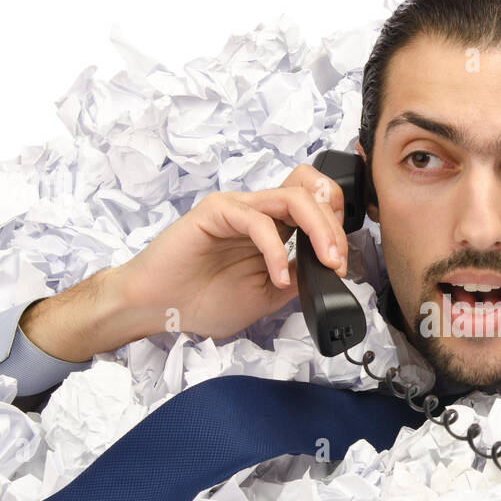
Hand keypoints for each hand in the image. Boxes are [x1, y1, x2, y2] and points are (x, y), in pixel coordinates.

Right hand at [117, 163, 351, 339]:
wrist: (159, 308)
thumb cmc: (202, 300)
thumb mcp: (267, 297)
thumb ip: (296, 277)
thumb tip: (328, 269)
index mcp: (272, 228)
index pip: (316, 204)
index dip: (337, 226)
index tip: (341, 264)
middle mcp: (258, 211)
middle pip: (312, 192)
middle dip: (336, 226)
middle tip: (338, 262)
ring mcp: (238, 208)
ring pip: (293, 197)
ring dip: (319, 229)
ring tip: (325, 262)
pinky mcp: (216, 211)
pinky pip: (257, 220)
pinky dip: (276, 251)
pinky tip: (278, 276)